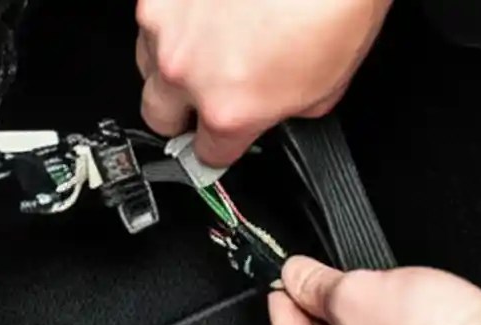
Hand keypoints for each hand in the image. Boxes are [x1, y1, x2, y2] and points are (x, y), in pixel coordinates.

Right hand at [135, 0, 391, 165]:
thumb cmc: (331, 5)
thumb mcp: (324, 89)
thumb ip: (282, 112)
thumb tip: (272, 109)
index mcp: (228, 109)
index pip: (206, 154)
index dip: (218, 148)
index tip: (221, 140)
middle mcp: (186, 70)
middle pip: (159, 117)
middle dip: (182, 114)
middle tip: (210, 94)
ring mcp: (165, 24)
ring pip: (148, 64)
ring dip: (175, 62)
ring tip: (216, 41)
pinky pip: (156, 17)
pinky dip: (180, 18)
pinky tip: (214, 8)